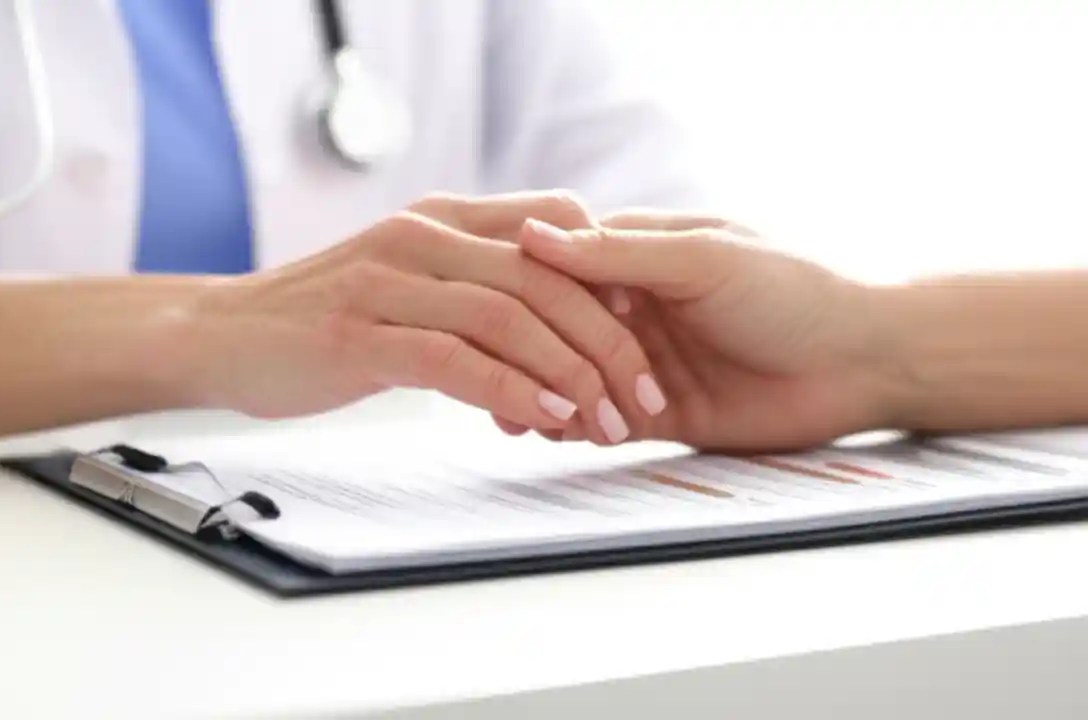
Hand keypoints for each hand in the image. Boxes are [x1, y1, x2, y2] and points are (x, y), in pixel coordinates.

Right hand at [175, 193, 664, 442]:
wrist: (219, 333)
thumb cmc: (322, 317)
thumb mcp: (405, 283)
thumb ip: (470, 290)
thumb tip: (549, 337)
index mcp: (440, 218)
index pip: (553, 224)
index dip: (611, 274)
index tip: (647, 331)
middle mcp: (421, 236)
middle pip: (545, 278)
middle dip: (608, 341)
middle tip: (644, 396)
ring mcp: (388, 282)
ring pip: (508, 316)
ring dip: (570, 373)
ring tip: (609, 421)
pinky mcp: (360, 335)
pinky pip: (455, 358)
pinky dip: (511, 389)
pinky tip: (546, 418)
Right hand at [512, 211, 896, 450]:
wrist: (864, 363)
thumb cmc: (794, 291)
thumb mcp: (703, 260)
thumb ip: (620, 252)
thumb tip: (531, 233)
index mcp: (641, 254)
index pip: (559, 265)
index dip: (521, 287)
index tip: (484, 305)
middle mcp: (634, 306)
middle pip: (556, 327)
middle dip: (524, 351)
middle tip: (489, 375)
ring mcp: (644, 361)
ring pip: (571, 376)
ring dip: (544, 392)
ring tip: (511, 414)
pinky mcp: (660, 414)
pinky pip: (601, 420)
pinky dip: (574, 427)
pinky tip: (554, 433)